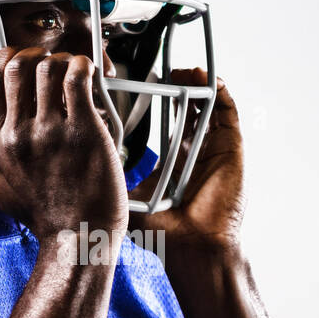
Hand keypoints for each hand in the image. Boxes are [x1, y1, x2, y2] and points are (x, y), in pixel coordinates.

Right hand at [0, 46, 127, 241]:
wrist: (77, 236)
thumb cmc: (43, 215)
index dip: (4, 58)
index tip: (16, 56)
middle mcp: (20, 134)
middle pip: (18, 68)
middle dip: (34, 55)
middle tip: (47, 59)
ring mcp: (51, 130)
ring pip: (48, 69)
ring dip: (61, 60)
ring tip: (70, 68)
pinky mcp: (83, 130)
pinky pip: (77, 80)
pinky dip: (82, 67)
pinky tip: (86, 71)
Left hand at [129, 67, 245, 256]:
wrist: (193, 248)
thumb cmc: (164, 233)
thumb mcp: (130, 198)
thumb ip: (114, 177)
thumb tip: (87, 159)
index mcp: (175, 163)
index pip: (170, 124)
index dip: (161, 103)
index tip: (144, 85)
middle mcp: (196, 154)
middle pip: (190, 111)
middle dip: (179, 88)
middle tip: (164, 71)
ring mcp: (215, 150)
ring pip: (210, 108)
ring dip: (199, 86)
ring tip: (183, 70)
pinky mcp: (232, 149)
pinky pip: (228, 113)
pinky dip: (220, 93)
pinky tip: (208, 79)